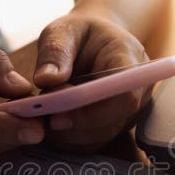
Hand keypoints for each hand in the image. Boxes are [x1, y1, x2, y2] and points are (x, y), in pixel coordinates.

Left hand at [32, 10, 150, 151]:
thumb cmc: (81, 34)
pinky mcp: (112, 127)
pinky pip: (90, 143)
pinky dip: (66, 138)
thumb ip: (55, 52)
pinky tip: (50, 120)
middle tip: (39, 113)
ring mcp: (126, 113)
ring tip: (43, 111)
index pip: (123, 97)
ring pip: (98, 138)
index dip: (92, 113)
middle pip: (110, 124)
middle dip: (70, 125)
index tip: (56, 116)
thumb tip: (46, 80)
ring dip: (65, 133)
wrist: (95, 42)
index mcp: (130, 62)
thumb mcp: (64, 30)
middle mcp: (136, 93)